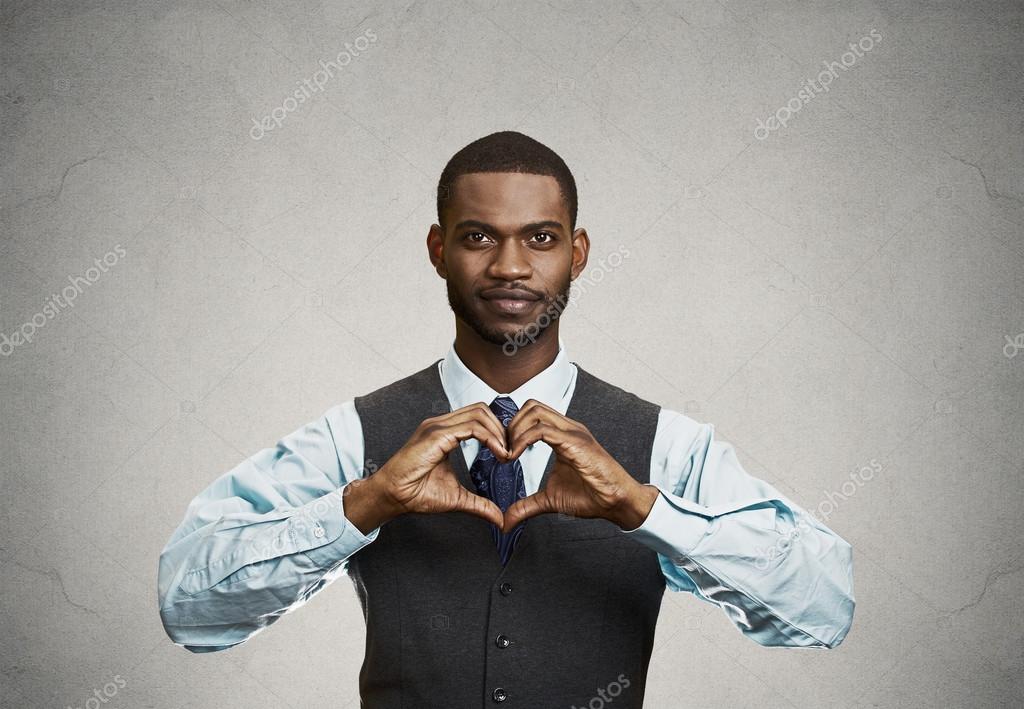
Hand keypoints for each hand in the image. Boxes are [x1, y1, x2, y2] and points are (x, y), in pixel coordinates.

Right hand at [370, 403, 509, 528]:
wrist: (393, 496)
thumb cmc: (416, 493)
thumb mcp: (457, 498)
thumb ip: (479, 504)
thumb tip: (499, 519)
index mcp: (445, 432)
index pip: (478, 417)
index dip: (497, 431)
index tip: (508, 453)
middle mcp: (441, 423)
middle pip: (482, 409)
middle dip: (502, 429)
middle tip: (511, 452)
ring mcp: (438, 426)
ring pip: (479, 413)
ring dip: (499, 433)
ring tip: (506, 454)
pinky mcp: (437, 434)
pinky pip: (472, 427)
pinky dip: (490, 438)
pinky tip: (498, 453)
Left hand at [499, 399, 658, 532]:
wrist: (617, 502)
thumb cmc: (591, 496)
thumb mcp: (549, 500)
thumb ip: (526, 506)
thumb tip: (506, 521)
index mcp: (562, 435)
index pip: (532, 414)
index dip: (512, 429)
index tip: (503, 452)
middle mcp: (567, 428)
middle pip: (530, 405)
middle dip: (510, 426)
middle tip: (503, 450)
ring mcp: (572, 432)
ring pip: (534, 411)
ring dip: (514, 430)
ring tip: (508, 454)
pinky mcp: (575, 442)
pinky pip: (542, 430)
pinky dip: (522, 440)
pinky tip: (515, 457)